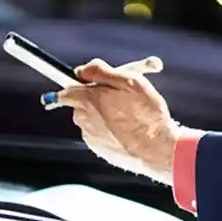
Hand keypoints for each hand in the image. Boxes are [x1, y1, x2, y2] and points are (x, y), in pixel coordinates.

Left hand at [44, 57, 181, 184]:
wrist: (156, 149)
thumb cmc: (146, 114)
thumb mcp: (129, 81)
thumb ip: (101, 72)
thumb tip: (82, 70)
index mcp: (87, 100)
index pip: (64, 91)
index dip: (75, 86)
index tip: (84, 84)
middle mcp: (83, 119)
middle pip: (82, 104)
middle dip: (98, 99)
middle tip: (121, 97)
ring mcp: (90, 137)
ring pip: (93, 119)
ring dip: (106, 114)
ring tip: (130, 115)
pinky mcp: (100, 150)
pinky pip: (101, 134)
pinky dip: (112, 130)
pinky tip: (129, 129)